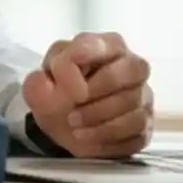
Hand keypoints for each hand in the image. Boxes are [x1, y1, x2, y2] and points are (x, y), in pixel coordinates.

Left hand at [23, 32, 153, 158]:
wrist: (63, 126)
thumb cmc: (57, 95)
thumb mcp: (37, 86)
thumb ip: (40, 81)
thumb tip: (63, 86)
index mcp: (104, 45)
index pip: (99, 44)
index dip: (81, 63)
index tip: (66, 87)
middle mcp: (130, 65)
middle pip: (131, 69)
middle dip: (98, 91)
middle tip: (72, 109)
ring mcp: (142, 94)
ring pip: (134, 102)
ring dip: (100, 117)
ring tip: (74, 126)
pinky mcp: (145, 123)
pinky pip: (137, 129)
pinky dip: (109, 136)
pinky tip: (88, 138)